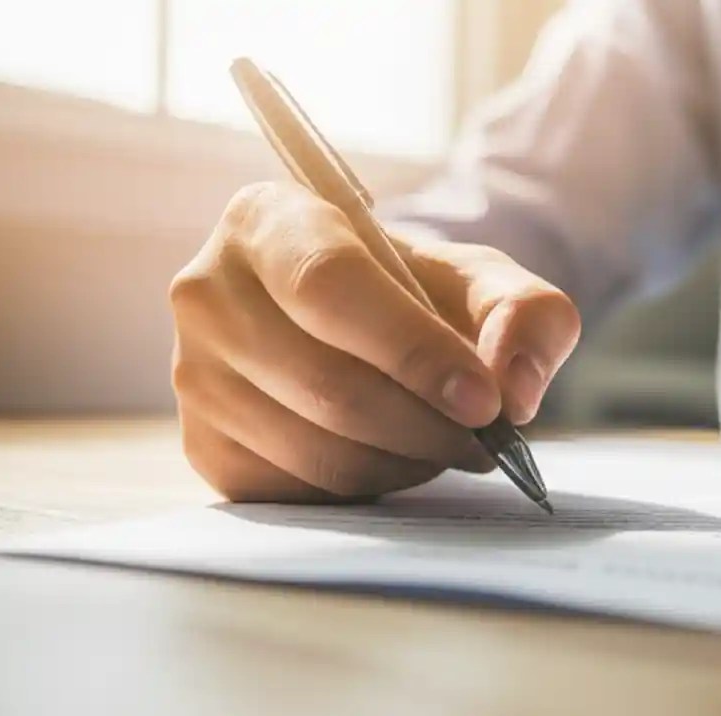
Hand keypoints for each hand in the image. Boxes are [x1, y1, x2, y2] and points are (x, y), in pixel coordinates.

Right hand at [170, 182, 580, 501]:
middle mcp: (208, 291)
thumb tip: (516, 388)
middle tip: (489, 438)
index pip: (329, 288)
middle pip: (327, 383)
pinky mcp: (203, 444)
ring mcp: (193, 374)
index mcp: (268, 220)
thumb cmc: (418, 294)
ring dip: (408, 460)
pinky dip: (369, 485)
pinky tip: (398, 455)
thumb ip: (526, 313)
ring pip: (317, 448)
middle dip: (429, 425)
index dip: (414, 351)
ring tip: (451, 441)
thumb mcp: (484, 280)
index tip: (486, 401)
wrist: (361, 327)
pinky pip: (298, 489)